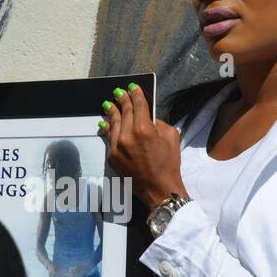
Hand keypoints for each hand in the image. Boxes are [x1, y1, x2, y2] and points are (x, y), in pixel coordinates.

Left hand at [97, 82, 187, 208]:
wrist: (158, 189)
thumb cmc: (169, 164)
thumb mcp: (171, 137)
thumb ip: (158, 124)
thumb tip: (148, 119)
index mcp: (144, 129)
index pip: (138, 105)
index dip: (135, 94)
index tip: (132, 87)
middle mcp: (127, 136)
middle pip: (124, 112)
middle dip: (122, 100)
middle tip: (118, 92)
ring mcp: (117, 147)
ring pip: (113, 124)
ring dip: (111, 112)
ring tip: (108, 104)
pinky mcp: (111, 157)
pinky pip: (109, 138)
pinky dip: (107, 129)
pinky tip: (105, 123)